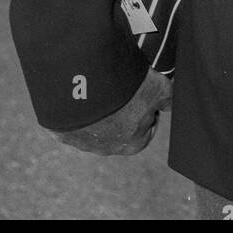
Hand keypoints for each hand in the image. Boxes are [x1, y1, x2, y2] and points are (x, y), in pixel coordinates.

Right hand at [53, 68, 171, 155]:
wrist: (88, 83)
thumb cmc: (128, 88)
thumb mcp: (159, 86)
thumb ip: (168, 98)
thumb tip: (171, 104)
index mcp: (133, 143)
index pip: (146, 129)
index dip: (147, 109)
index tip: (143, 93)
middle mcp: (107, 149)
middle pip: (120, 129)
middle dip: (122, 110)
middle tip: (121, 87)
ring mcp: (82, 142)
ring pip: (94, 126)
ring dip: (98, 110)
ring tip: (100, 87)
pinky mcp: (61, 131)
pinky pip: (71, 120)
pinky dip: (76, 108)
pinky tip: (80, 91)